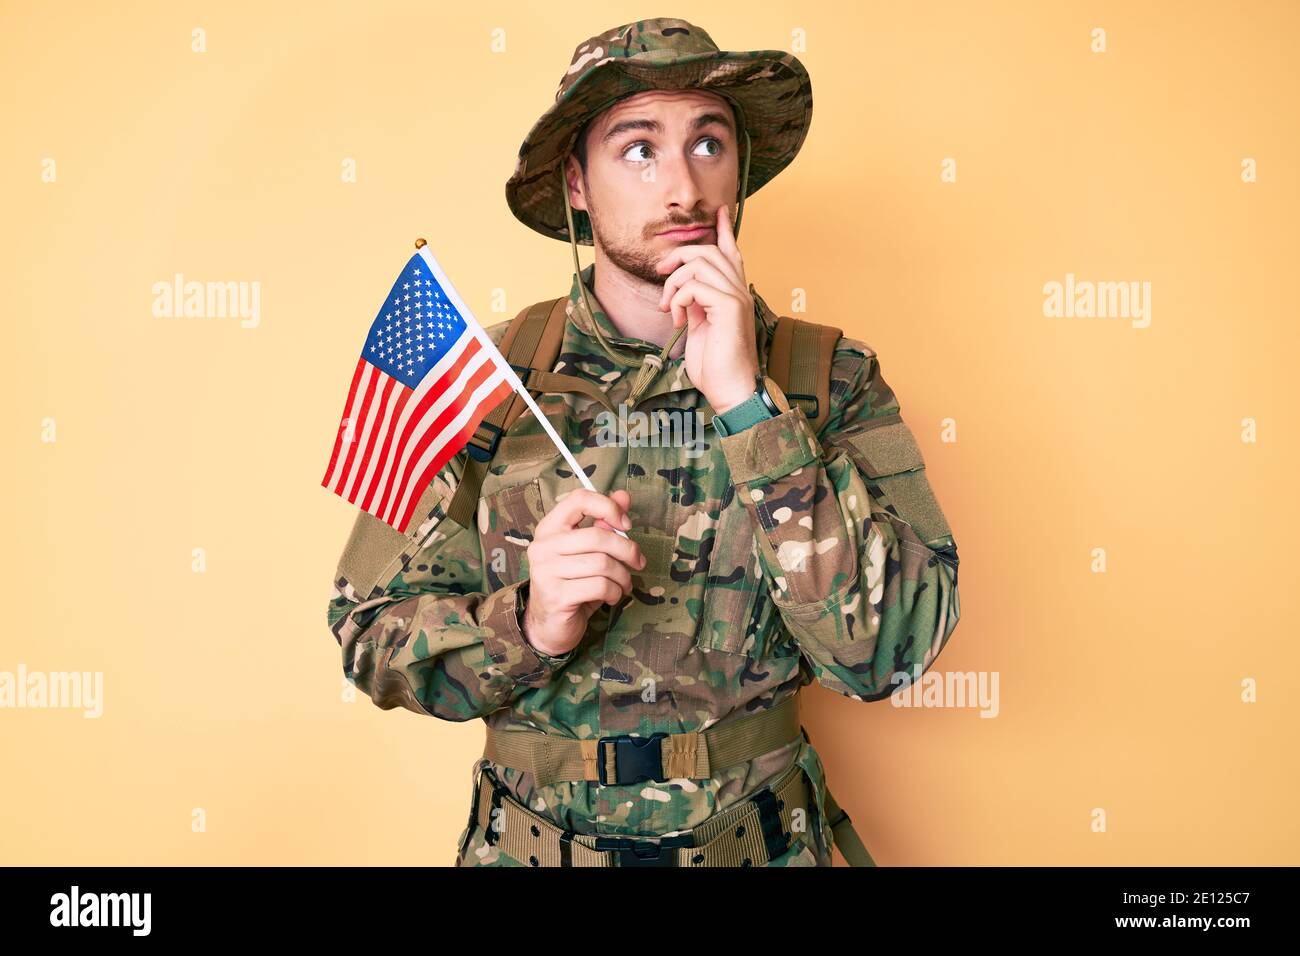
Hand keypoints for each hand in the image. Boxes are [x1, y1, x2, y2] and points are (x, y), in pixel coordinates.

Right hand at [522, 488, 644, 656]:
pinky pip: (600, 586)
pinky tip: (612, 596)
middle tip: (638, 562)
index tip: (625, 524)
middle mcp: (544, 546)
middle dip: (627, 550)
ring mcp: (546, 571)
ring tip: (624, 584)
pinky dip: (615, 592)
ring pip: (603, 563)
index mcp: (550, 528)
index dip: (608, 507)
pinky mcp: (556, 596)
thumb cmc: (572, 583)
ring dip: (623, 576)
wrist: (548, 625)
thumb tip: (624, 496)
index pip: (579, 499)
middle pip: (598, 536)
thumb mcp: (588, 552)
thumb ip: (604, 522)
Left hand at [655, 204, 758, 414]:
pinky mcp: (729, 307)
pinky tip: (677, 321)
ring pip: (698, 263)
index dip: (725, 230)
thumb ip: (696, 304)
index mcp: (734, 294)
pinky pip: (694, 285)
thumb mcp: (700, 328)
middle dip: (677, 258)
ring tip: (668, 309)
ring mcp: (736, 297)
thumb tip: (683, 289)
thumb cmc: (715, 366)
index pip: (732, 252)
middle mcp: (740, 291)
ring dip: (673, 283)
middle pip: (707, 251)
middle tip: (660, 275)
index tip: (720, 211)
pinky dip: (678, 300)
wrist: (730, 390)